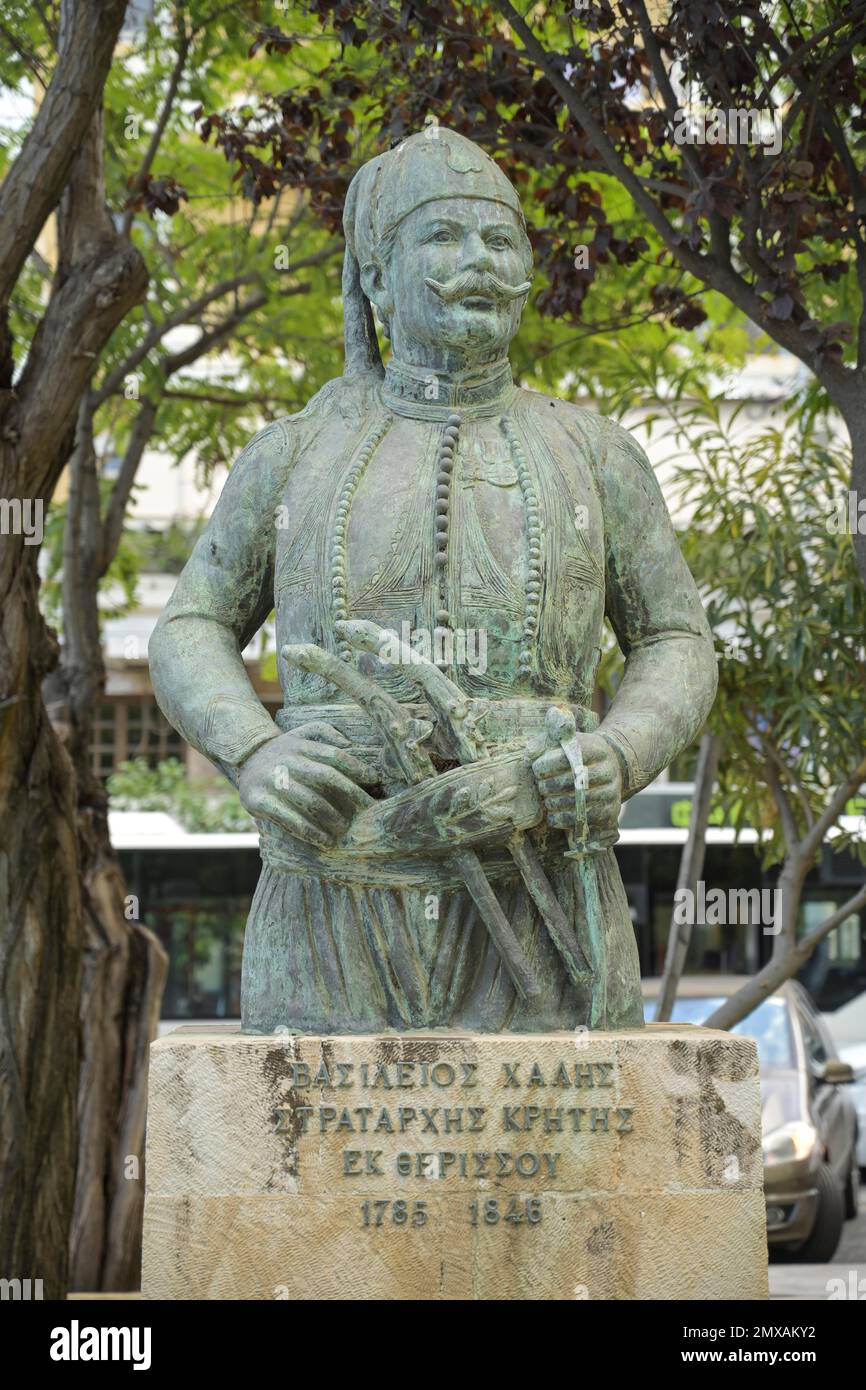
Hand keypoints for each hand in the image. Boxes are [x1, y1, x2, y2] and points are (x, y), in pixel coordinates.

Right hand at [238, 722, 376, 847]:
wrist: (245, 761)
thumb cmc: (284, 752)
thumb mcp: (301, 733)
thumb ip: (326, 732)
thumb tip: (349, 744)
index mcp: (299, 744)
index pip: (334, 756)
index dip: (357, 769)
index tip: (374, 782)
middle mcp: (285, 760)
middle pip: (325, 777)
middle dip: (351, 794)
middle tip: (367, 810)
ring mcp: (271, 781)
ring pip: (309, 800)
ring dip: (333, 817)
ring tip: (347, 829)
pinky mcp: (258, 801)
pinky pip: (289, 820)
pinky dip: (310, 832)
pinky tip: (325, 840)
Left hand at [530, 732, 621, 840]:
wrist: (610, 768)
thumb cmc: (579, 756)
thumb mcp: (566, 743)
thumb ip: (545, 743)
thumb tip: (530, 752)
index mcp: (596, 750)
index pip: (568, 757)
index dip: (548, 765)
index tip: (537, 769)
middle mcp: (607, 770)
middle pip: (573, 781)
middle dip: (549, 786)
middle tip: (541, 787)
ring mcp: (611, 791)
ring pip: (577, 802)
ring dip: (555, 804)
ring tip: (547, 801)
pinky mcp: (611, 810)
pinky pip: (584, 819)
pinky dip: (563, 819)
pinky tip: (553, 815)